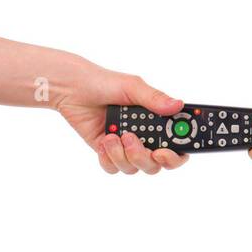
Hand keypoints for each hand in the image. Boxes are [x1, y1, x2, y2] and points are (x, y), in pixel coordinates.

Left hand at [56, 67, 189, 175]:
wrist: (72, 89)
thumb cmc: (104, 83)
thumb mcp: (133, 87)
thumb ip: (155, 98)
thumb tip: (178, 105)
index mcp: (159, 121)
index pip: (179, 145)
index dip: (179, 154)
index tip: (166, 150)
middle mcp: (146, 137)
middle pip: (158, 164)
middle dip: (148, 158)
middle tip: (136, 143)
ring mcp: (127, 146)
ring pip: (136, 168)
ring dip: (125, 155)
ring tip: (114, 137)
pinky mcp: (108, 152)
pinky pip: (114, 168)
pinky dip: (109, 158)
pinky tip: (105, 140)